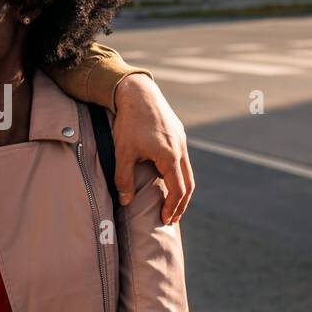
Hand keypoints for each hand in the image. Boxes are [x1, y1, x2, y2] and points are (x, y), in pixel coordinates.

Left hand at [113, 75, 193, 222]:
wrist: (138, 92)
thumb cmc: (129, 123)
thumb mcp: (122, 152)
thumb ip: (123, 179)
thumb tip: (124, 201)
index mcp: (169, 156)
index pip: (178, 190)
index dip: (172, 207)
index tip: (165, 219)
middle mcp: (180, 149)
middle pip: (188, 184)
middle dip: (181, 204)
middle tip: (172, 218)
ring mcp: (182, 140)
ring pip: (187, 171)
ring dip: (182, 189)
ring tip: (172, 203)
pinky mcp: (178, 133)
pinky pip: (183, 159)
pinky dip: (180, 174)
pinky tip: (168, 178)